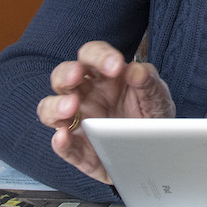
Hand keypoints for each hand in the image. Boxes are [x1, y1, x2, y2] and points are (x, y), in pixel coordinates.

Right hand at [36, 40, 174, 182]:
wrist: (155, 152)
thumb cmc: (150, 117)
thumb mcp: (157, 98)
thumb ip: (149, 83)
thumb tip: (136, 71)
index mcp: (103, 76)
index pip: (91, 55)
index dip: (99, 56)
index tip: (115, 65)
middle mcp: (84, 94)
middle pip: (62, 77)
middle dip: (67, 74)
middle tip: (77, 76)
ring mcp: (77, 122)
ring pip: (49, 109)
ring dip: (55, 106)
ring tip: (71, 106)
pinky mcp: (78, 150)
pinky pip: (63, 145)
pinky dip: (60, 142)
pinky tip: (64, 137)